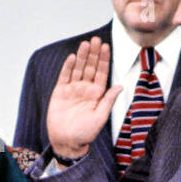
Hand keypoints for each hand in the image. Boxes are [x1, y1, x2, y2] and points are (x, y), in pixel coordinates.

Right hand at [45, 37, 121, 157]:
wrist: (66, 141)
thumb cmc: (85, 133)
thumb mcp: (100, 117)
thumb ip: (108, 100)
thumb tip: (120, 86)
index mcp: (97, 94)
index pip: (102, 73)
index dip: (104, 60)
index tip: (106, 46)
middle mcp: (85, 89)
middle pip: (90, 67)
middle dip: (94, 54)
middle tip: (96, 39)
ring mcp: (72, 89)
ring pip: (78, 69)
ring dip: (82, 56)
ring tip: (86, 44)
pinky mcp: (60, 92)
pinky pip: (65, 76)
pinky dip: (68, 67)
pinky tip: (73, 57)